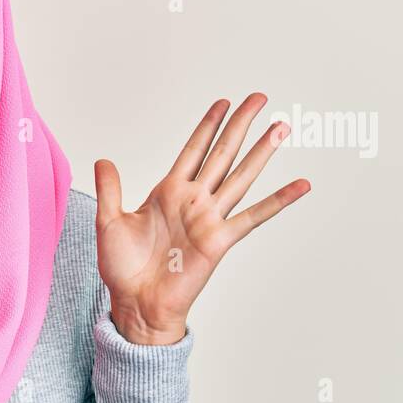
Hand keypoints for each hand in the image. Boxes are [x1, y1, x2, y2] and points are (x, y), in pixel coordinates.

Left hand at [93, 92, 310, 344]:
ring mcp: (208, 219)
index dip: (208, 126)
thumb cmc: (122, 269)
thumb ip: (110, 189)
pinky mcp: (219, 240)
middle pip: (222, 153)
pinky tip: (300, 185)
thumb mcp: (108, 222)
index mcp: (168, 193)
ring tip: (281, 127)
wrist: (134, 303)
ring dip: (261, 151)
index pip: (193, 150)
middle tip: (258, 98)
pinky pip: (254, 216)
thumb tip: (102, 161)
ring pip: (240, 176)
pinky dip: (278, 200)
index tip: (223, 103)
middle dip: (240, 125)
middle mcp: (193, 201)